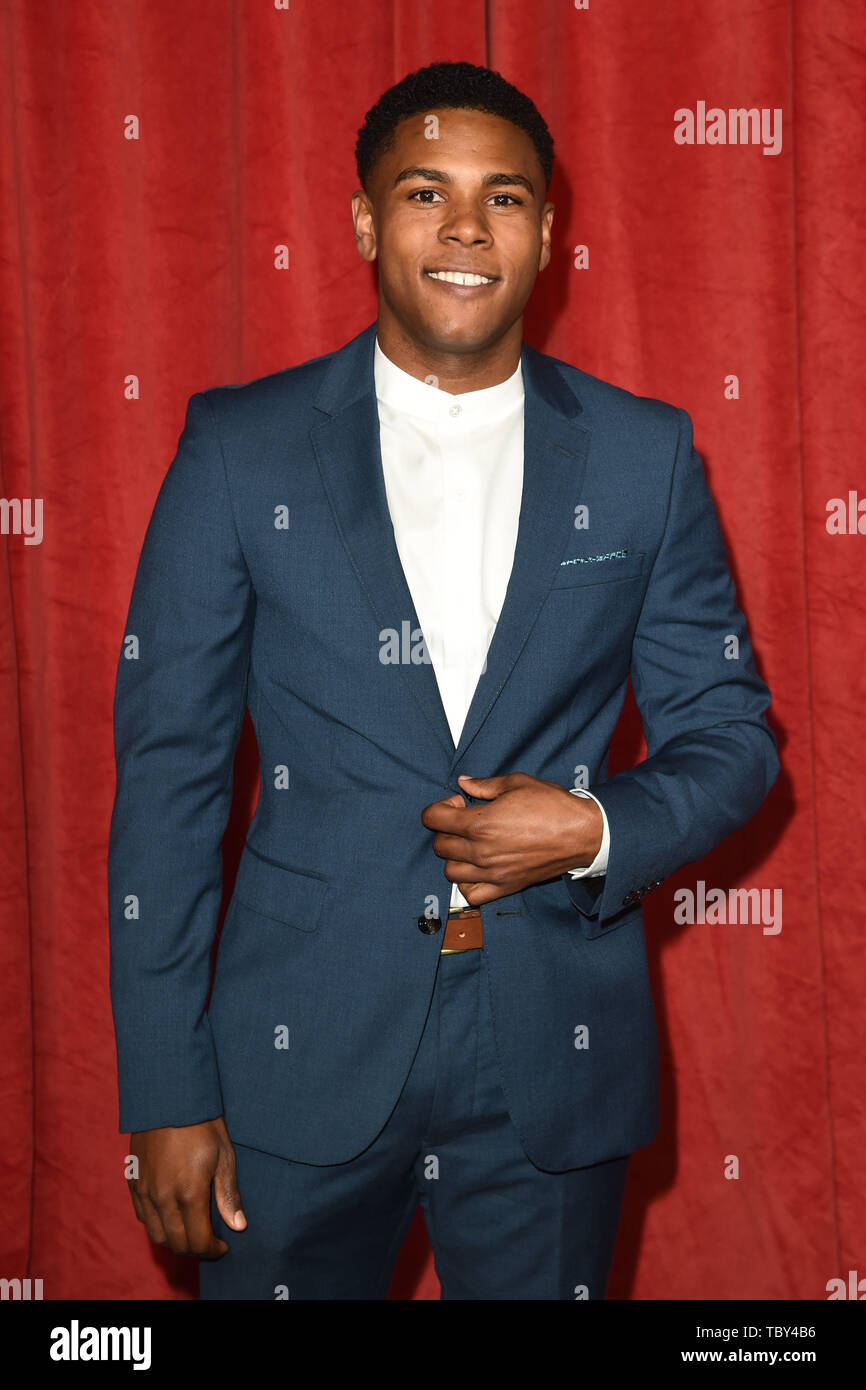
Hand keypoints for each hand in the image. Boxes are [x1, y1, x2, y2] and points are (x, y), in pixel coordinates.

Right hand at [127, 1116, 245, 1258]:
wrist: (169, 1097)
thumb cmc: (203, 1124)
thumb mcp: (224, 1156)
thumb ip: (228, 1194)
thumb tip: (238, 1226)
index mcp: (189, 1193)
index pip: (199, 1241)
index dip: (213, 1250)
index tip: (224, 1246)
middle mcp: (163, 1198)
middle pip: (177, 1243)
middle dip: (196, 1249)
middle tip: (210, 1242)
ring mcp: (145, 1191)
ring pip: (157, 1234)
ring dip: (175, 1240)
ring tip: (191, 1231)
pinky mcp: (133, 1182)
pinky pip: (143, 1216)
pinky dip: (157, 1224)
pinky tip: (171, 1215)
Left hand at [420, 771, 602, 905]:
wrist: (582, 832)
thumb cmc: (552, 805)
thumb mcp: (517, 783)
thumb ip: (485, 784)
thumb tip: (464, 782)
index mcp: (480, 823)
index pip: (432, 819)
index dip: (439, 808)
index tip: (457, 804)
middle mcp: (481, 851)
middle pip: (439, 845)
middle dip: (446, 830)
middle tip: (465, 821)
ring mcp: (492, 872)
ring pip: (450, 872)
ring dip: (454, 857)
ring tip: (469, 845)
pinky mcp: (506, 886)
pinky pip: (471, 895)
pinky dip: (467, 884)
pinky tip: (477, 869)